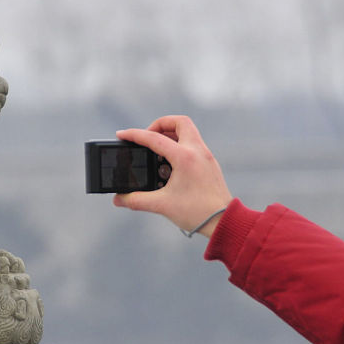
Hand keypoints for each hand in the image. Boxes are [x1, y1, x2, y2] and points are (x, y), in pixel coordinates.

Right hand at [111, 115, 232, 237]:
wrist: (224, 221)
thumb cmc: (197, 213)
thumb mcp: (162, 205)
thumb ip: (136, 200)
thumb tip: (118, 200)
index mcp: (184, 157)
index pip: (154, 138)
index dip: (134, 135)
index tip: (122, 135)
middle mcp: (197, 151)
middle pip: (179, 122)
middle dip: (161, 124)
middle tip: (148, 136)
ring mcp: (206, 156)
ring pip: (188, 131)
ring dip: (171, 134)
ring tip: (156, 150)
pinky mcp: (210, 164)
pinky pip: (193, 144)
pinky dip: (180, 146)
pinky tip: (170, 164)